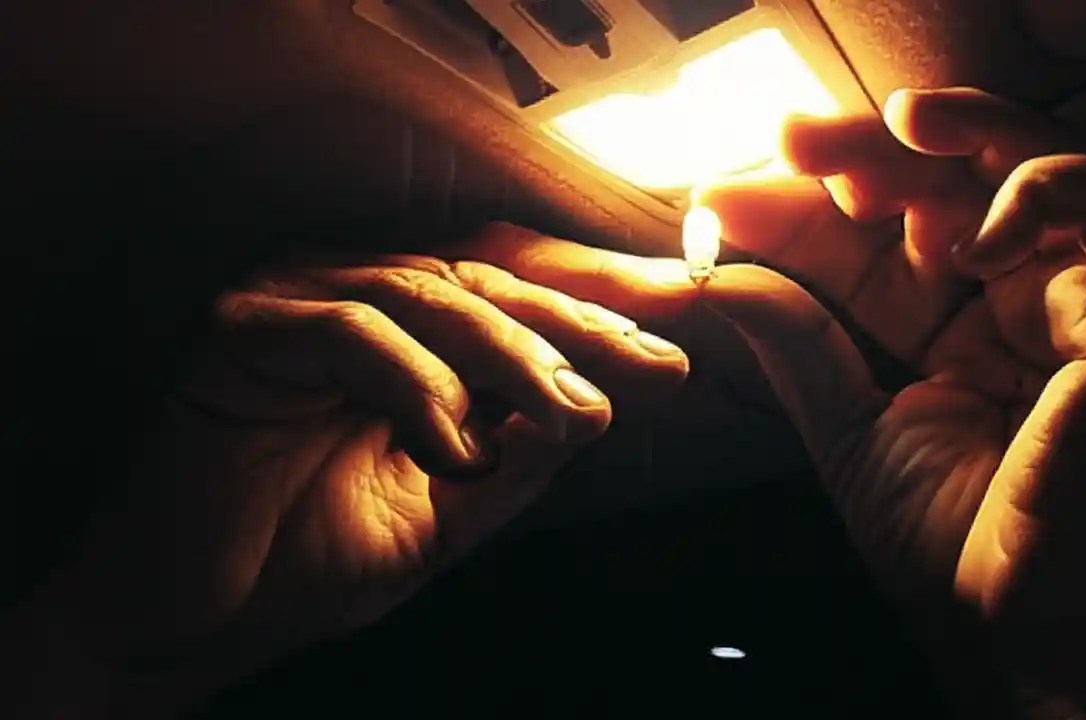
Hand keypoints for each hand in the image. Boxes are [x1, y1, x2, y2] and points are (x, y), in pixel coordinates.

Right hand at [6, 229, 688, 715]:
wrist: (186, 624)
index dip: (596, 318)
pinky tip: (455, 442)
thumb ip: (515, 458)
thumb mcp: (445, 510)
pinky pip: (349, 332)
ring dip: (513, 356)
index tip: (677, 357)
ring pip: (428, 297)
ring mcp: (291, 303)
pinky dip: (416, 382)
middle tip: (658, 369)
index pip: (510, 304)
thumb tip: (599, 406)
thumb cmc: (304, 563)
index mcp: (397, 333)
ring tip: (576, 412)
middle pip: (484, 284)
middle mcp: (347, 297)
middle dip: (580, 327)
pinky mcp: (240, 330)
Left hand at [460, 89, 1085, 715]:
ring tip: (888, 139)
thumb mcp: (843, 419)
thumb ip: (793, 337)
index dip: (807, 200)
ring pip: (1040, 162)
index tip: (726, 193)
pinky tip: (969, 239)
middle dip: (868, 145)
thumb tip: (715, 266)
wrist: (1008, 627)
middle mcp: (1010, 298)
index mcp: (945, 321)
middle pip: (949, 178)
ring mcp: (1073, 300)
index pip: (875, 232)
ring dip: (963, 136)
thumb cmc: (939, 539)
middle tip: (791, 138)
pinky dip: (1045, 194)